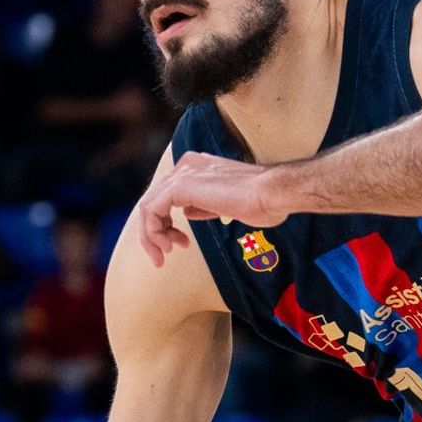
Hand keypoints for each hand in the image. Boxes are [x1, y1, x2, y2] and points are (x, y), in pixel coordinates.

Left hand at [134, 153, 286, 263]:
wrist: (272, 194)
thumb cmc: (261, 201)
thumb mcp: (226, 205)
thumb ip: (204, 206)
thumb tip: (188, 212)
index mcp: (197, 167)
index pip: (167, 196)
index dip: (167, 224)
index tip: (180, 245)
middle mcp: (186, 166)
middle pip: (154, 200)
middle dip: (155, 232)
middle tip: (163, 256)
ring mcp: (183, 173)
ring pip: (149, 206)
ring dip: (151, 236)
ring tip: (165, 254)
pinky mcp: (181, 186)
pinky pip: (152, 209)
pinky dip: (154, 231)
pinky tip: (168, 246)